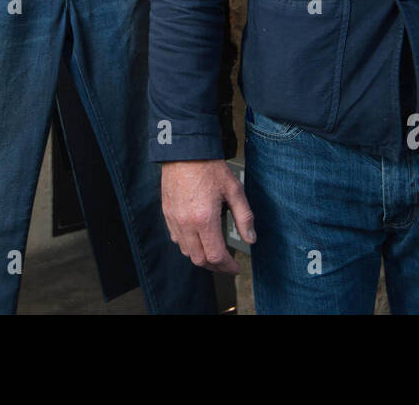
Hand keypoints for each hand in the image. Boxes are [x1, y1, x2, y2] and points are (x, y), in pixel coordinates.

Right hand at [161, 159, 254, 274]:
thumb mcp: (234, 189)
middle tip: (226, 265)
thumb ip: (244, 217)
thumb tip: (251, 239)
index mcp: (205, 219)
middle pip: (199, 259)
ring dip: (201, 257)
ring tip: (213, 254)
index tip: (236, 267)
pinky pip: (176, 239)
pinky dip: (188, 245)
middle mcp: (187, 223)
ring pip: (186, 251)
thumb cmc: (209, 167)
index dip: (228, 266)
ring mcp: (174, 219)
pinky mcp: (167, 213)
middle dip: (215, 267)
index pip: (216, 256)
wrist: (185, 151)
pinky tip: (197, 239)